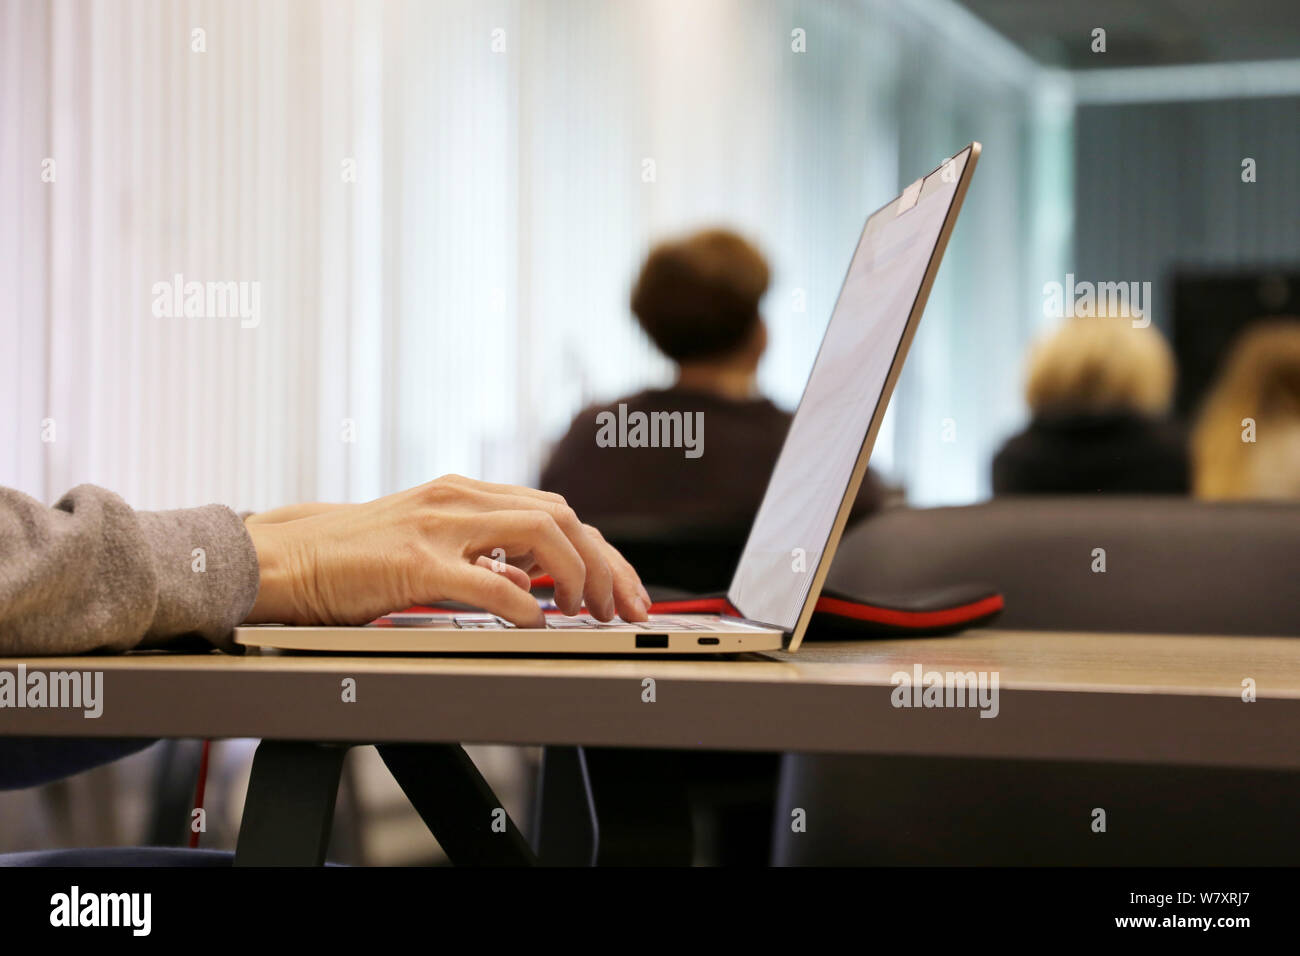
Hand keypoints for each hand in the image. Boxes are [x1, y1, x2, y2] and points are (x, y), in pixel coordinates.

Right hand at [243, 475, 650, 627]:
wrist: (291, 557)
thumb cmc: (358, 558)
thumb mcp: (432, 548)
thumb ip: (483, 559)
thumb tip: (528, 585)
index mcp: (468, 495)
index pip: (559, 513)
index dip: (601, 554)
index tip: (623, 592)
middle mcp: (461, 499)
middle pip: (564, 516)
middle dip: (606, 564)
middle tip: (621, 609)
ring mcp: (439, 525)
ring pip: (540, 530)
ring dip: (577, 574)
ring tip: (583, 611)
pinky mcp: (414, 561)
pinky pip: (487, 578)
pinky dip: (523, 601)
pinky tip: (538, 620)